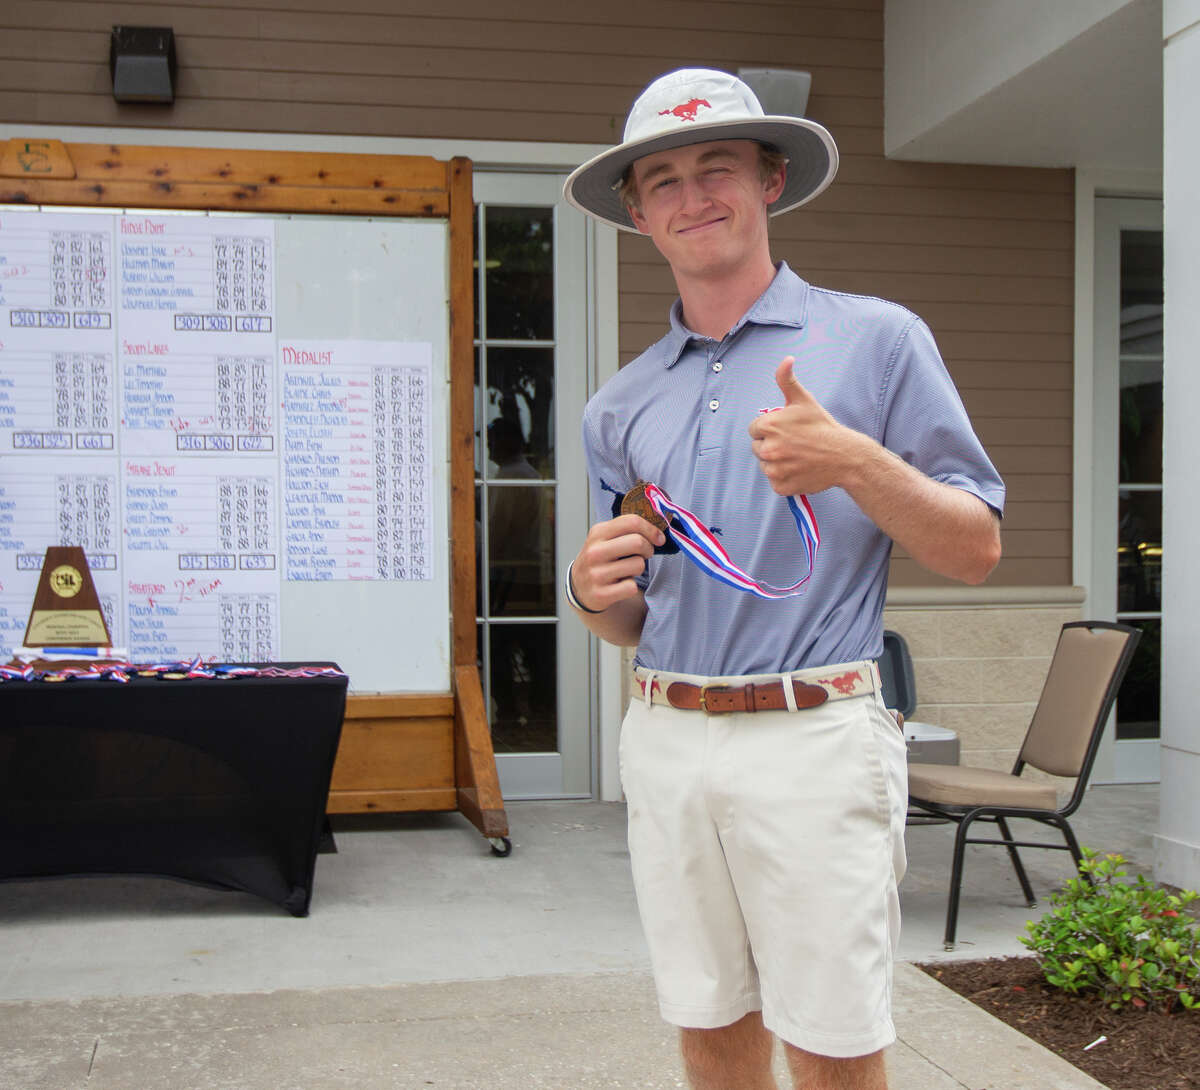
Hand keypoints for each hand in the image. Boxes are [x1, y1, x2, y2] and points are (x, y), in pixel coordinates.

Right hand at [571, 514, 664, 612]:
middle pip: (638, 542)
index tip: (659, 539)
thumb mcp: (605, 538)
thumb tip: (658, 532)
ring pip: (638, 565)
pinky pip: (631, 587)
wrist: (580, 587)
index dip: (651, 529)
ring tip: (627, 570)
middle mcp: (594, 552)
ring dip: (639, 568)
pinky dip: (630, 587)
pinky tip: (621, 585)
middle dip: (648, 549)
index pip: (632, 522)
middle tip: (645, 554)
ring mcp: (596, 574)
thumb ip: (626, 530)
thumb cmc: (600, 559)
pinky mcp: (601, 594)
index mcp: (597, 533)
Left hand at [748, 356, 866, 495]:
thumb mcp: (804, 400)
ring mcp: (774, 470)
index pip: (754, 429)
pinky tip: (799, 469)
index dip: (769, 429)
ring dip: (777, 462)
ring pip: (765, 465)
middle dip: (771, 444)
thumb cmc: (823, 427)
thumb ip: (787, 380)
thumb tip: (786, 360)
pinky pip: (775, 481)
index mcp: (768, 426)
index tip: (786, 430)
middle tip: (794, 443)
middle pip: (758, 448)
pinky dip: (784, 477)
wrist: (844, 456)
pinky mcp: (781, 486)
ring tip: (797, 456)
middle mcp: (767, 449)